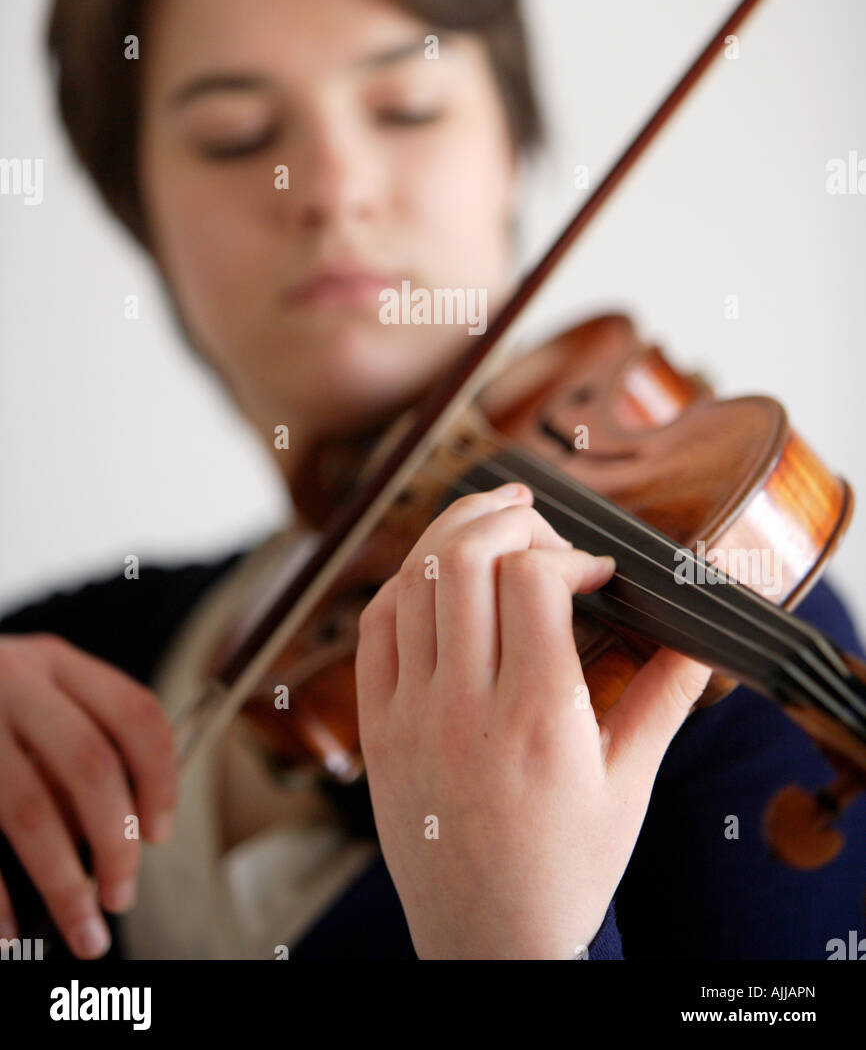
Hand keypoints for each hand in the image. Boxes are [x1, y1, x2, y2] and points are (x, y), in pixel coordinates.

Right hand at [0, 634, 177, 957]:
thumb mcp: (33, 692)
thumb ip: (77, 735)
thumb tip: (123, 836)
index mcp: (55, 663)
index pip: (134, 713)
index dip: (159, 779)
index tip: (159, 834)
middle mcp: (15, 683)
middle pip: (91, 766)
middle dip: (116, 843)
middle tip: (122, 896)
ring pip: (33, 811)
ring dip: (64, 884)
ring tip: (85, 932)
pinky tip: (10, 929)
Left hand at [356, 481, 712, 958]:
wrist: (488, 946)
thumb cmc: (566, 869)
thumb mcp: (629, 786)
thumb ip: (664, 699)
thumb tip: (701, 637)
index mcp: (539, 718)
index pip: (532, 578)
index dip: (569, 551)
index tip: (596, 570)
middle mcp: (466, 708)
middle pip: (467, 560)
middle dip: (508, 517)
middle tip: (540, 523)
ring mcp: (410, 715)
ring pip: (414, 581)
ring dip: (454, 534)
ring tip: (491, 521)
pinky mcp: (377, 728)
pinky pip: (375, 626)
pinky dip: (406, 584)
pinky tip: (438, 576)